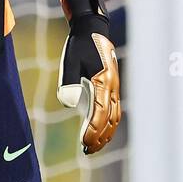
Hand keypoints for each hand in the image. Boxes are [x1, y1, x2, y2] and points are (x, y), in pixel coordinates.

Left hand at [56, 0, 120, 154]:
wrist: (92, 30)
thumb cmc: (79, 46)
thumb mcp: (70, 62)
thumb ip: (68, 82)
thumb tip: (68, 104)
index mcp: (103, 82)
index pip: (100, 113)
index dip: (93, 130)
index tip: (84, 143)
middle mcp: (112, 87)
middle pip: (110, 119)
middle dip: (100, 137)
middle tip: (87, 151)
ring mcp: (115, 87)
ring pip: (114, 117)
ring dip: (105, 134)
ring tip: (93, 147)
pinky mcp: (112, 87)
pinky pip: (114, 110)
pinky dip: (108, 124)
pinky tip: (99, 132)